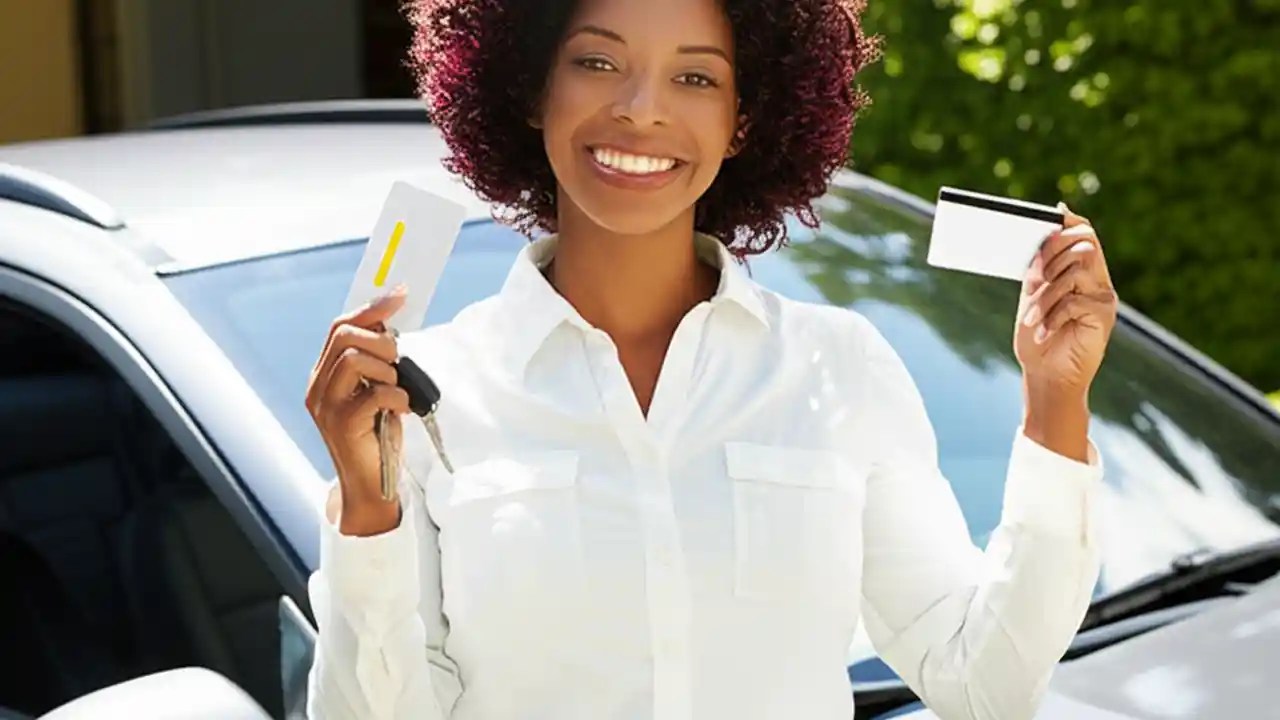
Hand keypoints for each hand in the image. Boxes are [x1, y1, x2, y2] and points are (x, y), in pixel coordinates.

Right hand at [305, 285, 411, 535]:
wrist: (371, 485)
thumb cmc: (378, 436)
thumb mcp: (377, 392)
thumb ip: (376, 363)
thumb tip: (393, 328)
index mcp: (324, 374)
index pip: (340, 326)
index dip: (371, 308)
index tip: (400, 294)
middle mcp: (318, 386)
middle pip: (344, 336)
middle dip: (380, 342)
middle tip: (397, 365)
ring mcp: (325, 406)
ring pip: (353, 359)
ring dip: (386, 371)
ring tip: (396, 392)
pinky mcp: (341, 425)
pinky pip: (373, 393)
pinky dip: (396, 397)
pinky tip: (401, 411)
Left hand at [1014, 203, 1118, 394]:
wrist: (1046, 377)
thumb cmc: (1037, 337)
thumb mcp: (1032, 296)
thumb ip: (1038, 267)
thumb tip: (1042, 234)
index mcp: (1081, 273)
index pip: (1085, 234)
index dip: (1071, 221)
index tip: (1053, 215)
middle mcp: (1097, 281)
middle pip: (1083, 243)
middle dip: (1052, 254)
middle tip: (1033, 279)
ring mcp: (1104, 297)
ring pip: (1074, 271)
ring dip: (1045, 295)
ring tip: (1031, 319)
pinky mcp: (1105, 316)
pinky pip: (1075, 300)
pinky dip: (1052, 315)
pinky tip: (1043, 331)